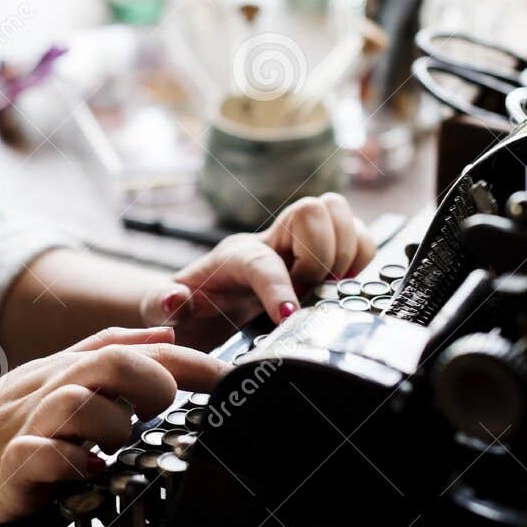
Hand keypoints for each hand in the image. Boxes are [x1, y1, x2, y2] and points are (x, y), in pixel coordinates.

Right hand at [0, 327, 225, 526]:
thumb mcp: (51, 382)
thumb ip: (107, 356)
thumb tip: (167, 335)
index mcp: (65, 370)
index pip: (134, 348)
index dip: (188, 361)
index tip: (232, 379)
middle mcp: (51, 390)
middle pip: (115, 362)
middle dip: (153, 383)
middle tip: (163, 410)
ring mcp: (30, 427)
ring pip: (86, 407)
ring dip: (113, 427)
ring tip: (113, 448)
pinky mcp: (13, 468)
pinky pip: (52, 459)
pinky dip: (76, 465)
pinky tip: (85, 474)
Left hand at [139, 193, 376, 347]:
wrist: (205, 299)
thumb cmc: (192, 304)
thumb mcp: (165, 309)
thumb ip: (163, 304)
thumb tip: (173, 300)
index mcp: (236, 255)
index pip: (264, 261)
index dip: (279, 288)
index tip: (288, 316)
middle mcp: (272, 239)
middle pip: (314, 209)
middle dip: (321, 257)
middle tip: (310, 291)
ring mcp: (301, 241)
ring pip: (340, 211)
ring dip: (345, 252)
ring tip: (329, 285)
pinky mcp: (325, 249)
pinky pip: (360, 235)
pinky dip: (362, 256)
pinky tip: (344, 283)